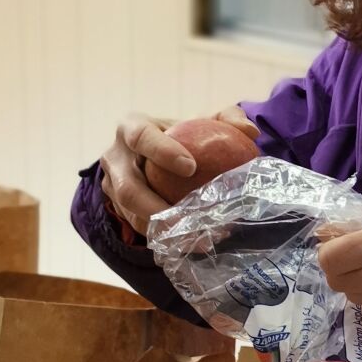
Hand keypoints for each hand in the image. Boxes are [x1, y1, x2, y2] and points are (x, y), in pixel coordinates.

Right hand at [100, 107, 257, 235]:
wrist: (151, 154)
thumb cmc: (180, 134)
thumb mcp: (200, 121)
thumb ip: (227, 119)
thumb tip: (250, 131)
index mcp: (130, 128)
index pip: (141, 138)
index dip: (162, 152)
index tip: (191, 167)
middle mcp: (114, 158)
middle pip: (128, 189)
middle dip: (155, 208)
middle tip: (191, 220)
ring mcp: (111, 187)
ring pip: (131, 215)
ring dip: (163, 230)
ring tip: (197, 238)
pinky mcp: (117, 208)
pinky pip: (138, 227)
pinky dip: (165, 237)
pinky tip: (194, 243)